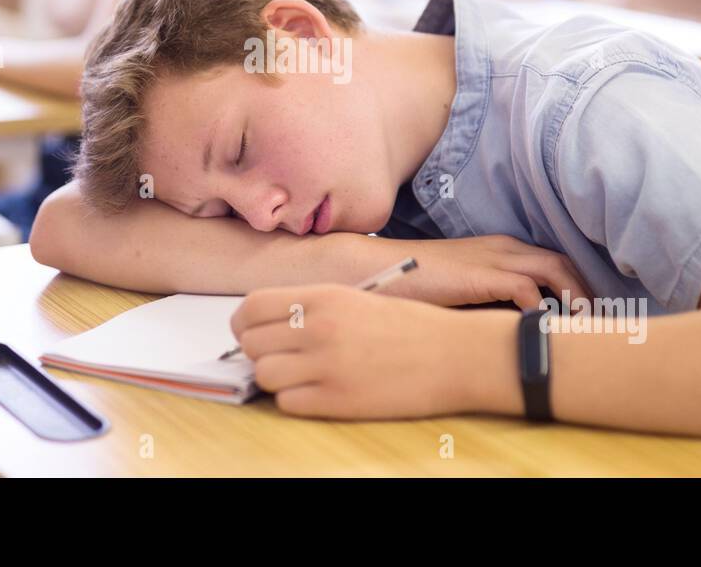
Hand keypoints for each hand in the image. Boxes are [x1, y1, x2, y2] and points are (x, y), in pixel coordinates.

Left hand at [231, 283, 516, 418]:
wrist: (455, 355)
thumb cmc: (411, 326)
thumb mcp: (357, 299)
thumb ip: (312, 308)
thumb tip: (270, 326)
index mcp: (323, 296)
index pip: (252, 307)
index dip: (245, 324)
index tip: (253, 333)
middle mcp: (318, 328)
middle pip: (252, 344)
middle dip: (260, 352)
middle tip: (281, 357)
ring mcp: (326, 366)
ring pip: (264, 376)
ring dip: (277, 379)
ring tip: (302, 376)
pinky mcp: (337, 401)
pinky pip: (287, 404)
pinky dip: (296, 401)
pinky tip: (319, 392)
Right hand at [375, 234, 592, 309]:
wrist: (374, 268)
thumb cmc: (414, 284)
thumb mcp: (462, 293)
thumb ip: (490, 302)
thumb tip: (519, 329)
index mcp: (500, 249)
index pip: (555, 262)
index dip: (578, 288)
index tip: (591, 317)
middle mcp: (503, 247)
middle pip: (564, 262)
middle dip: (587, 292)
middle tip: (603, 324)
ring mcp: (492, 257)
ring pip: (555, 268)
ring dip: (576, 298)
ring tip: (585, 328)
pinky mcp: (479, 274)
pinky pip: (526, 287)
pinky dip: (541, 307)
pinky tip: (544, 328)